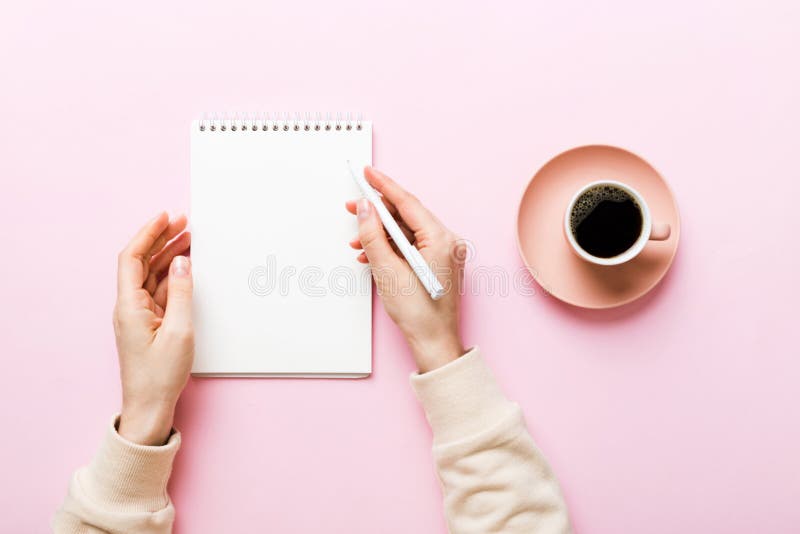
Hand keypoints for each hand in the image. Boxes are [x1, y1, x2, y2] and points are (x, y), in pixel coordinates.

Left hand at [113, 212, 192, 444]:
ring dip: (168, 256)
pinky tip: (187, 268)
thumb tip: (183, 262)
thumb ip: (183, 292)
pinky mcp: (148, 323)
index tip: (166, 217)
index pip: (131, 257)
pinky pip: (159, 291)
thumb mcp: (180, 331)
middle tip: (183, 222)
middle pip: (141, 262)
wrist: (149, 408)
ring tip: (189, 239)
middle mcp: (129, 306)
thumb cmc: (160, 376)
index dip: (147, 233)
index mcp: (129, 305)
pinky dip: (173, 276)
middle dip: (161, 239)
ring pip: (151, 275)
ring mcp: (138, 315)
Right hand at [346, 167, 464, 372]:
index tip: (367, 173)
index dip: (383, 186)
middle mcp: (447, 241)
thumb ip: (373, 235)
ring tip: (357, 240)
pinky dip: (391, 247)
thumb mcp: (387, 270)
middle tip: (351, 206)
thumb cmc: (419, 313)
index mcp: (440, 239)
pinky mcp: (438, 262)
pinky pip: (411, 245)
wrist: (434, 342)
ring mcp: (444, 252)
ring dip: (380, 233)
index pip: (407, 203)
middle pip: (407, 215)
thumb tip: (364, 208)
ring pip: (406, 231)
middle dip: (377, 212)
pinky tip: (371, 254)